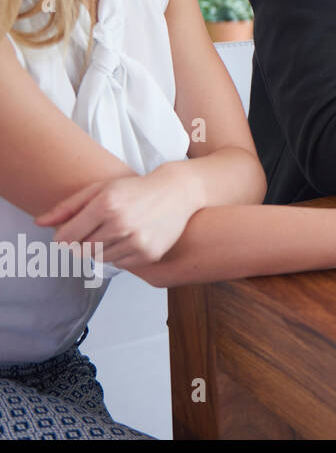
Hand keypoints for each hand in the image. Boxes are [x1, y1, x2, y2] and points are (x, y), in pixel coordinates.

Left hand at [33, 163, 202, 269]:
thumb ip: (67, 207)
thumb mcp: (100, 189)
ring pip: (99, 258)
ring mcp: (136, 240)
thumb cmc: (136, 188)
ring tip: (114, 232)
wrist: (178, 191)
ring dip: (100, 249)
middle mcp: (121, 223)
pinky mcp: (149, 254)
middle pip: (81, 250)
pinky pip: (119, 263)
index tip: (69, 233)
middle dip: (81, 243)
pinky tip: (128, 238)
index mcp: (105, 204)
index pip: (66, 237)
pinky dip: (118, 254)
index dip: (63, 237)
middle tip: (94, 230)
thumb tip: (39, 223)